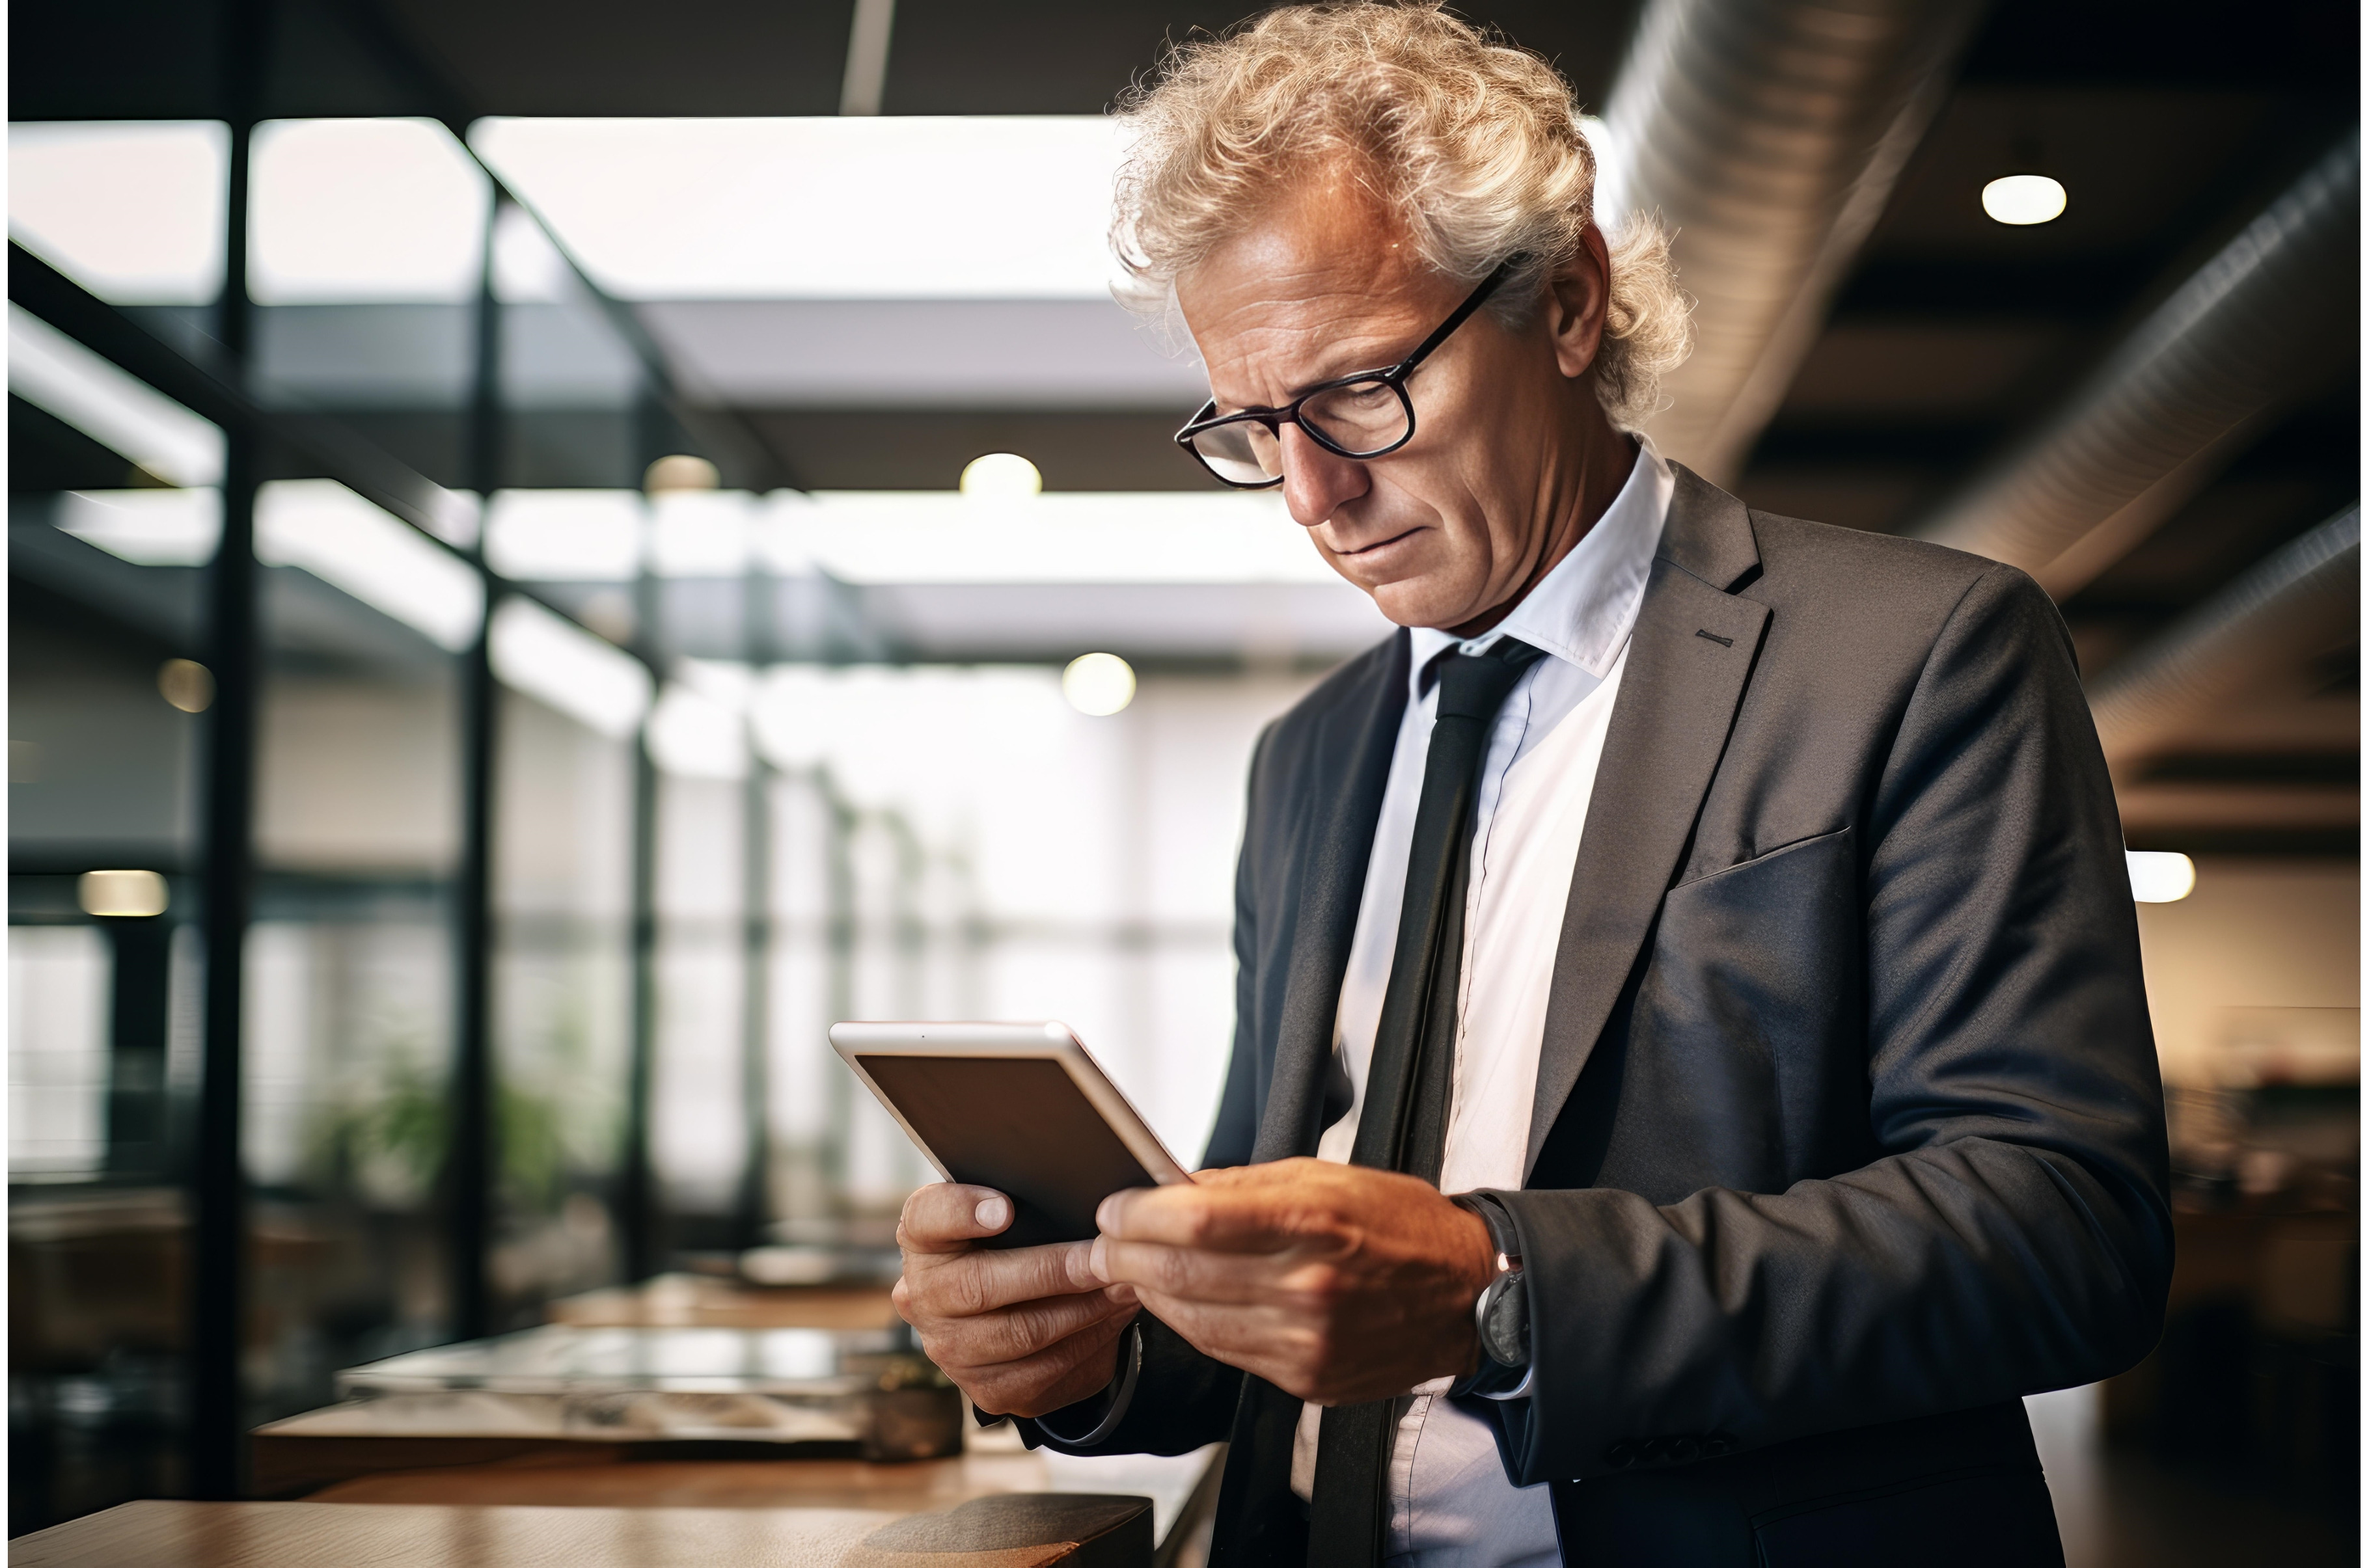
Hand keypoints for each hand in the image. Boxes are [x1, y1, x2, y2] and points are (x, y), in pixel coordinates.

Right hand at [892, 1183, 1140, 1417]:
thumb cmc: (1010, 1245)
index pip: (926, 1219)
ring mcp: (950, 1350)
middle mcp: (922, 1298)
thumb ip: (1024, 1197)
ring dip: (1082, 1309)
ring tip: (1122, 1285)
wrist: (1005, 1315)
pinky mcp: (987, 1390)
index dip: (961, 1213)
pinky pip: (1043, 1371)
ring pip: (1020, 1334)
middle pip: (979, 1285)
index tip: (1005, 1209)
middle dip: (1051, 1270)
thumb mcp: (1007, 1213)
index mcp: (922, 1240)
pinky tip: (1114, 1316)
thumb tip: (1086, 1195)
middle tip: (1101, 1256)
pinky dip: (1088, 1341)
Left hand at [1088, 1158, 1496, 1404]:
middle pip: (1180, 1271)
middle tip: (1104, 1239)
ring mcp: (1305, 1341)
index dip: (1137, 1213)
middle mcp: (1307, 1287)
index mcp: (1313, 1222)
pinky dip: (1191, 1323)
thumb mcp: (1326, 1177)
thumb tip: (1173, 1188)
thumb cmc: (1402, 1226)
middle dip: (1124, 1254)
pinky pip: (1223, 1351)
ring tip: (1132, 1267)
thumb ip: (1241, 1186)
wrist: (1466, 1296)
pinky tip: (1181, 1299)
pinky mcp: (1304, 1378)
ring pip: (1191, 1320)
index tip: (1115, 1207)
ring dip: (1150, 1291)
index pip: (1193, 1219)